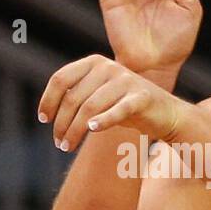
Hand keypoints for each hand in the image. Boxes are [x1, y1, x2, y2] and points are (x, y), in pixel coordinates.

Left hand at [39, 54, 188, 152]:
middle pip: (73, 98)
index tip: (44, 120)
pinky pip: (118, 111)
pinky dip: (103, 121)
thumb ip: (77, 97)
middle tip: (59, 143)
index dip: (48, 101)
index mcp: (95, 63)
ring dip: (74, 131)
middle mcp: (109, 67)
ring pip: (90, 108)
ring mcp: (126, 81)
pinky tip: (92, 129)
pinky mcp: (142, 98)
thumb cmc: (127, 107)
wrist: (167, 114)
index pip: (61, 79)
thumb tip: (47, 112)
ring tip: (67, 146)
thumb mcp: (99, 97)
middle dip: (61, 124)